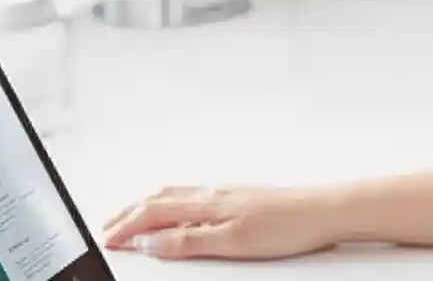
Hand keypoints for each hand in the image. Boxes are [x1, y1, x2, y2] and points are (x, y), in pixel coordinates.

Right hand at [102, 185, 344, 259]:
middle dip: (129, 213)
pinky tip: (181, 208)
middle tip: (109, 228)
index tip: (106, 240)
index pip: (152, 213)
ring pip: (176, 194)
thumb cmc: (286, 225)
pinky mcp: (242, 196)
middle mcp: (214, 192)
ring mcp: (228, 192)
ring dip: (148, 205)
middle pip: (159, 199)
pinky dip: (172, 201)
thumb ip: (187, 241)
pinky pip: (194, 194)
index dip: (126, 228)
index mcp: (206, 203)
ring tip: (134, 215)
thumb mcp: (230, 241)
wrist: (325, 210)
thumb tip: (149, 242)